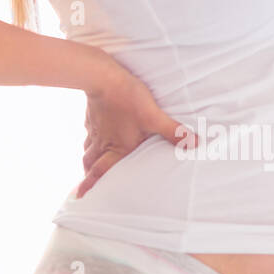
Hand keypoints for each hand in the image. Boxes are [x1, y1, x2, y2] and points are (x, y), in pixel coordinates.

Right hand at [75, 58, 197, 196]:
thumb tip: (195, 143)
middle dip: (87, 175)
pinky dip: (90, 137)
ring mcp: (95, 128)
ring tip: (88, 164)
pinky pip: (89, 131)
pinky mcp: (92, 115)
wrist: (103, 76)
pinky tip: (95, 132)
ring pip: (88, 148)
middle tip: (84, 185)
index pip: (100, 171)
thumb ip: (173, 132)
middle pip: (90, 163)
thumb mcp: (154, 116)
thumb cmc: (128, 99)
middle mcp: (102, 141)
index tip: (79, 196)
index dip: (89, 184)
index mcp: (116, 148)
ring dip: (88, 158)